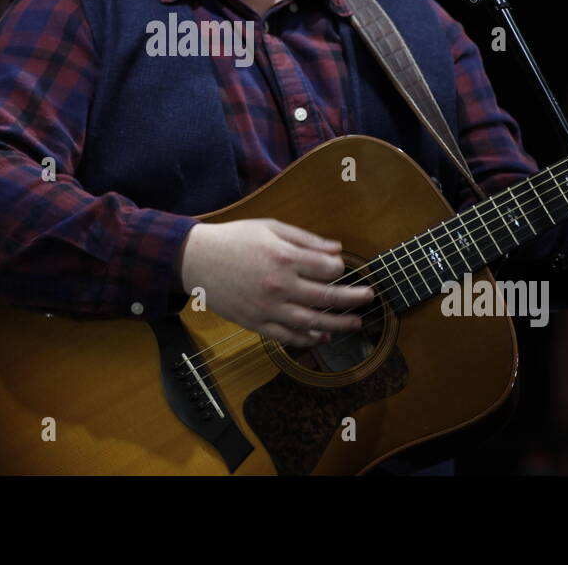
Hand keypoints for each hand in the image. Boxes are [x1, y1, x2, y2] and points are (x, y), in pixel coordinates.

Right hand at [178, 218, 374, 347]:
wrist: (197, 260)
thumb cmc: (234, 239)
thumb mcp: (270, 227)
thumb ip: (305, 239)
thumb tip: (336, 250)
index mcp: (284, 257)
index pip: (327, 268)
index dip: (339, 268)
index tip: (340, 267)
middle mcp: (279, 285)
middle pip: (327, 298)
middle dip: (353, 299)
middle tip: (369, 299)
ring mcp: (268, 308)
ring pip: (312, 323)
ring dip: (338, 325)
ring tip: (355, 324)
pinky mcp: (256, 323)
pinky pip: (287, 336)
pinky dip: (307, 339)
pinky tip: (322, 336)